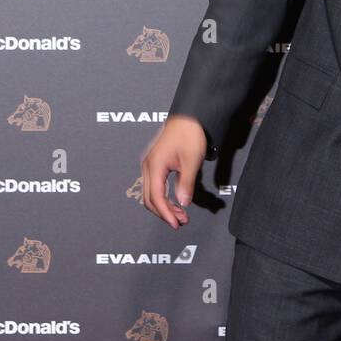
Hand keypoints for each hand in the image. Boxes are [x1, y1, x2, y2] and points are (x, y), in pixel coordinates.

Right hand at [139, 114, 206, 229]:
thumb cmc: (189, 132)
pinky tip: (176, 201)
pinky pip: (154, 186)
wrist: (188, 117)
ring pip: (150, 193)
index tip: (176, 223)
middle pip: (149, 198)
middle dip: (164, 213)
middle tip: (180, 221)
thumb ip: (186, 183)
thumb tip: (183, 202)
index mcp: (155, 164)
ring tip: (181, 214)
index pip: (156, 197)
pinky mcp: (155, 164)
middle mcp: (148, 165)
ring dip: (164, 206)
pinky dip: (164, 197)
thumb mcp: (191, 160)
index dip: (166, 213)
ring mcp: (150, 164)